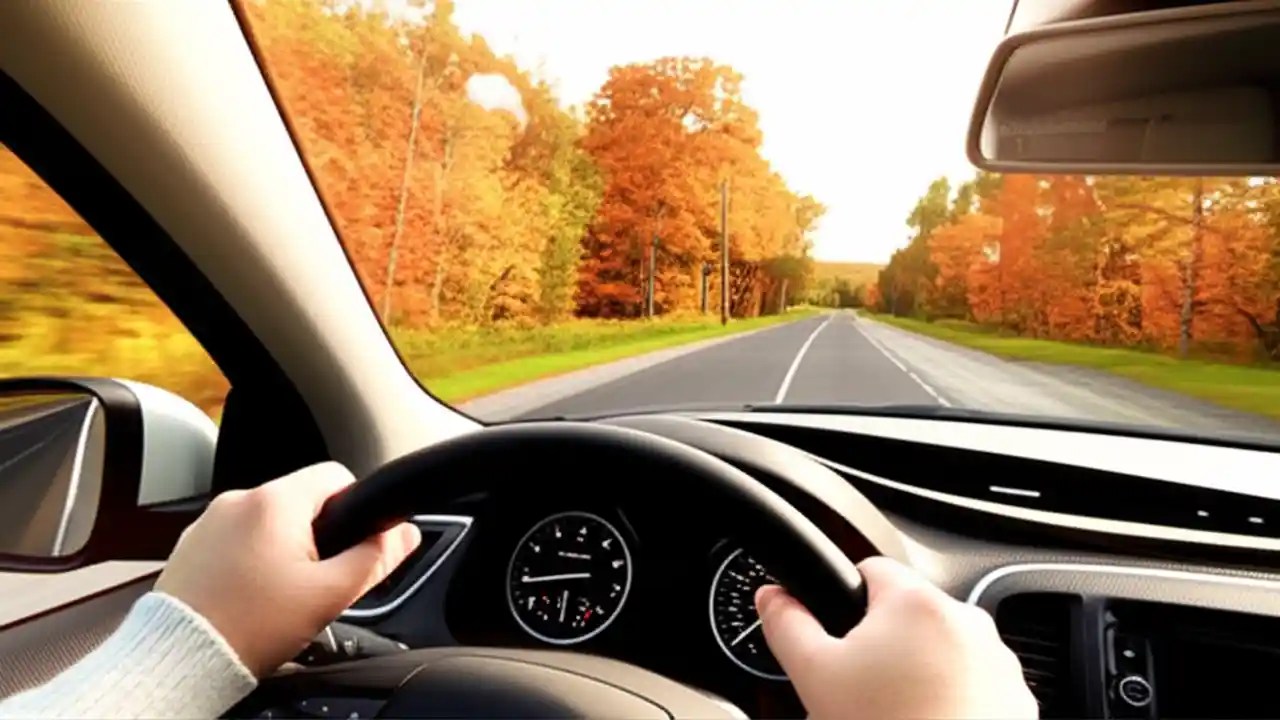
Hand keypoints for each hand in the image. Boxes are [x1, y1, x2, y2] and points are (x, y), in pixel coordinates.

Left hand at [155, 461, 420, 677]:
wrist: (180, 660)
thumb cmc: (250, 628)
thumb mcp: (329, 595)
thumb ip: (376, 558)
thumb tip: (405, 533)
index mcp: (275, 501)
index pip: (337, 475)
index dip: (355, 509)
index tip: (349, 548)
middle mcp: (238, 499)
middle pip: (302, 499)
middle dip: (318, 534)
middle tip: (314, 581)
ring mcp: (209, 521)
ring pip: (269, 521)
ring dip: (282, 547)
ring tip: (278, 593)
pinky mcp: (191, 544)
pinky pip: (237, 538)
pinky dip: (250, 559)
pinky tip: (250, 594)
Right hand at [757, 556, 1037, 719]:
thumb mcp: (815, 676)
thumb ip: (788, 624)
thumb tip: (772, 597)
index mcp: (918, 603)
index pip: (870, 570)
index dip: (845, 604)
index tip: (840, 644)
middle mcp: (969, 623)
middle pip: (908, 615)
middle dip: (884, 646)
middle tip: (864, 691)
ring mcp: (1000, 664)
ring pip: (942, 652)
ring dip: (921, 672)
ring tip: (898, 714)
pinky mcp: (1017, 701)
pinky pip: (975, 685)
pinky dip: (953, 699)